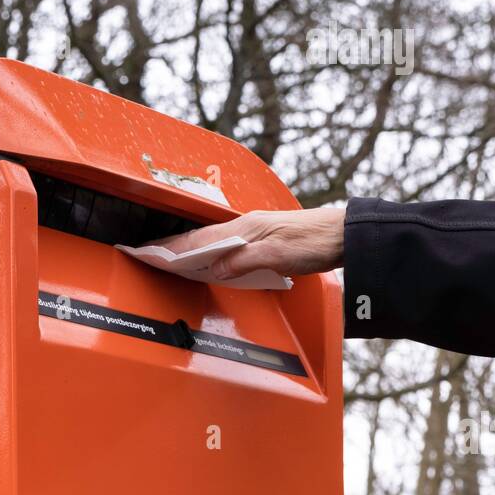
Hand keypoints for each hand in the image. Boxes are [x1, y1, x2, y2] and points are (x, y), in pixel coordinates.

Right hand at [157, 206, 344, 279]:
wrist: (344, 234)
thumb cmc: (316, 242)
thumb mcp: (278, 256)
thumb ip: (243, 261)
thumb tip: (215, 269)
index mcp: (245, 228)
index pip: (199, 240)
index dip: (173, 247)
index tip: (151, 251)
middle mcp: (246, 225)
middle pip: (201, 238)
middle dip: (174, 245)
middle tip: (150, 252)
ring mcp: (254, 231)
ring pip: (213, 241)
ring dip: (190, 249)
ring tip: (170, 257)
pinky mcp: (262, 238)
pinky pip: (227, 244)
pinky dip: (210, 251)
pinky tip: (207, 259)